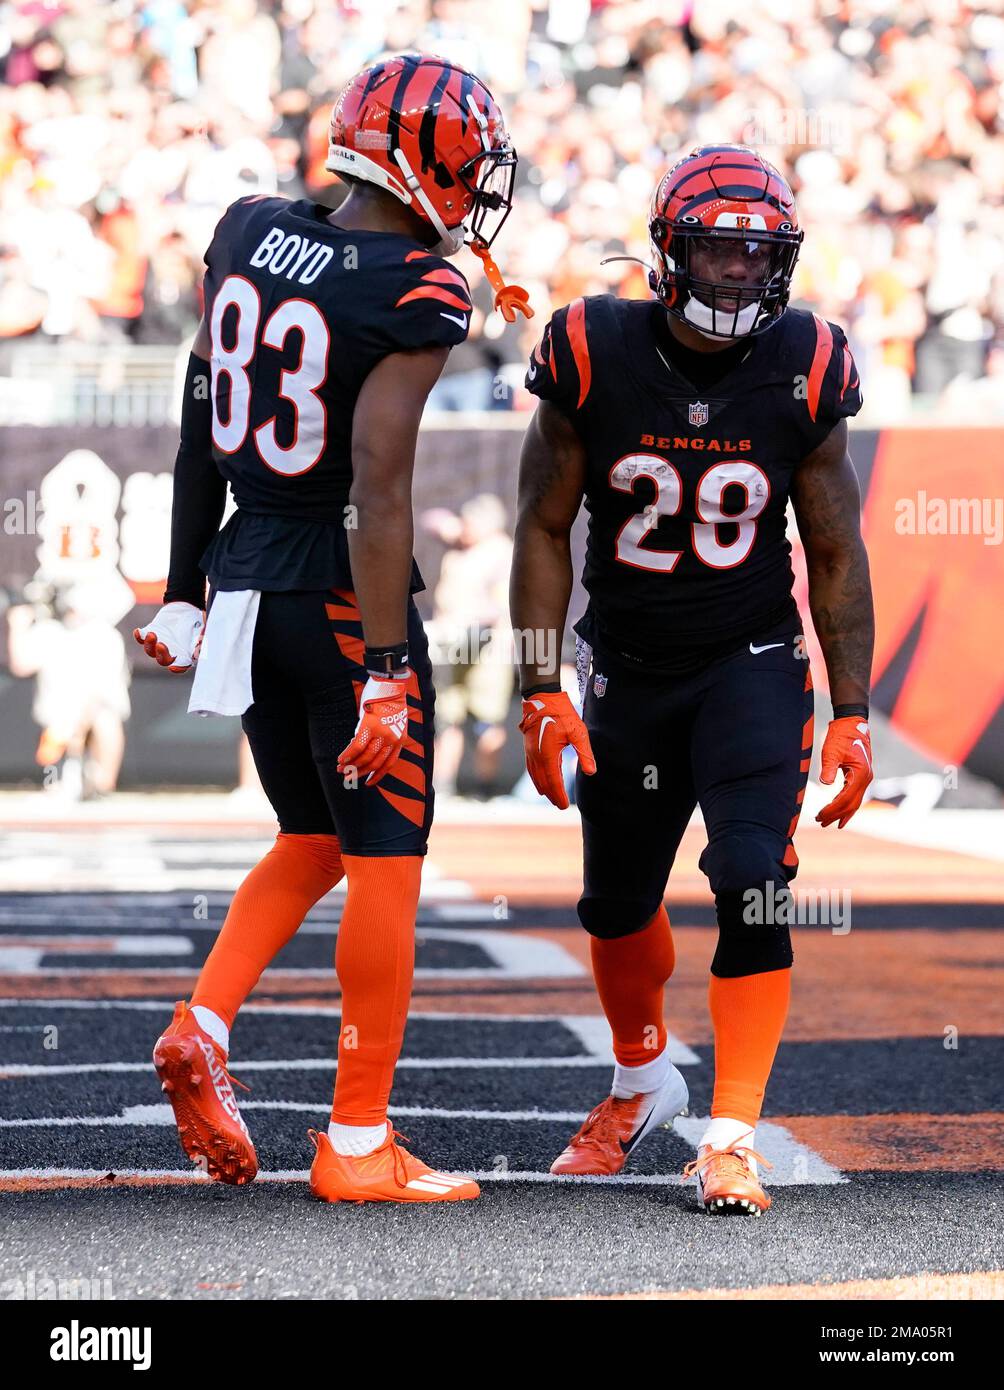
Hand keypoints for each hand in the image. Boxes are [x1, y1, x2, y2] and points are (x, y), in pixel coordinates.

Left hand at [133, 601, 204, 672]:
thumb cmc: (196, 621)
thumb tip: (196, 654)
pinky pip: (142, 639)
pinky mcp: (151, 633)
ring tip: (152, 634)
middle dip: (161, 655)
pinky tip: (138, 632)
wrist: (185, 606)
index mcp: (184, 654)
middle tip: (161, 645)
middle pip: (163, 660)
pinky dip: (139, 637)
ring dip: (150, 645)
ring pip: (150, 651)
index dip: (177, 668)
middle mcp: (171, 652)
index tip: (173, 667)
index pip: (181, 666)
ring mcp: (159, 643)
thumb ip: (201, 642)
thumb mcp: (202, 630)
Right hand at [337, 672, 410, 785]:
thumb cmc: (389, 700)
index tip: (368, 783)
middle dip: (360, 772)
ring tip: (341, 769)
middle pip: (375, 763)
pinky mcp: (370, 726)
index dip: (378, 775)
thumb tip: (363, 748)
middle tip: (349, 777)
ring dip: (352, 766)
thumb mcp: (392, 722)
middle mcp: (392, 740)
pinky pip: (356, 746)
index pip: (389, 764)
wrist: (391, 684)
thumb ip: (382, 736)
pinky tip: (340, 759)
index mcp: (400, 740)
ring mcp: (381, 733)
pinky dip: (348, 754)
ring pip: (365, 757)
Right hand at [519, 690, 595, 809]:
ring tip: (551, 797)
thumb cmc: (562, 714)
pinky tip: (541, 782)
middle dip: (552, 795)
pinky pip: (532, 769)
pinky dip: (537, 779)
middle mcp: (536, 756)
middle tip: (560, 806)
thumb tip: (591, 772)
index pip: (554, 781)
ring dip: (544, 788)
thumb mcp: (578, 733)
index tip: (564, 807)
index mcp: (548, 755)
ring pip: (535, 776)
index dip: (559, 795)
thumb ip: (585, 754)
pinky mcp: (528, 747)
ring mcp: (530, 752)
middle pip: (543, 782)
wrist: (542, 699)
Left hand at [816, 716, 872, 828]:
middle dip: (836, 815)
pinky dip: (847, 805)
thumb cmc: (841, 736)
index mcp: (860, 774)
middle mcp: (866, 779)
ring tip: (828, 822)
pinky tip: (839, 812)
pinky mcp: (861, 776)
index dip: (832, 810)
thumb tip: (825, 784)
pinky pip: (855, 795)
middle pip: (852, 804)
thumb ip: (829, 768)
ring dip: (841, 813)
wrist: (852, 724)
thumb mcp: (831, 751)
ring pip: (855, 802)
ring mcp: (865, 778)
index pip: (846, 799)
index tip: (819, 815)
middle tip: (821, 822)